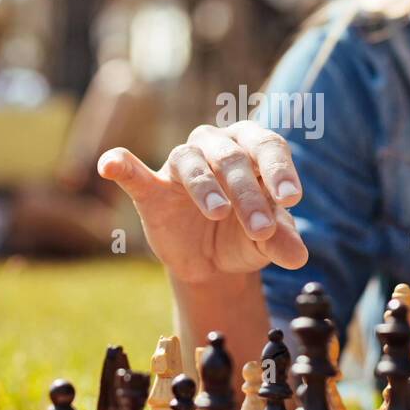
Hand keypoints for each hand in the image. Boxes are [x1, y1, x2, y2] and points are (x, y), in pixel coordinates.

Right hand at [98, 121, 308, 284]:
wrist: (212, 263)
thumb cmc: (246, 236)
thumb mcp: (268, 242)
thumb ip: (282, 242)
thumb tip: (299, 256)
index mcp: (252, 149)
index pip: (267, 146)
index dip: (280, 169)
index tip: (291, 198)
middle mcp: (217, 146)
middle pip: (232, 158)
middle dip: (248, 193)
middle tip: (261, 229)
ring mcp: (182, 165)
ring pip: (191, 161)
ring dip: (204, 185)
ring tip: (218, 212)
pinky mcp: (151, 188)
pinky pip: (133, 171)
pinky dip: (121, 165)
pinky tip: (110, 164)